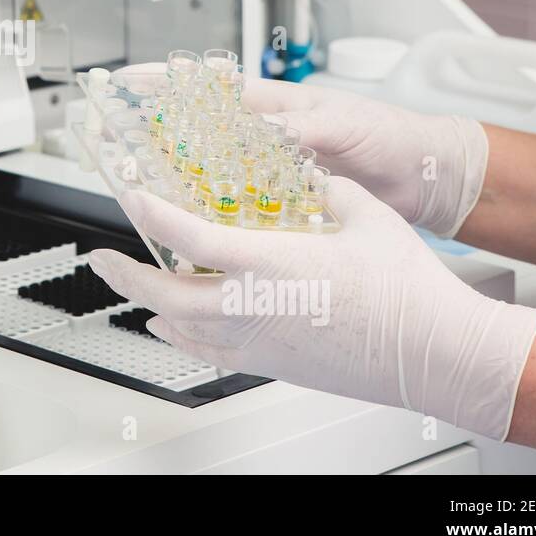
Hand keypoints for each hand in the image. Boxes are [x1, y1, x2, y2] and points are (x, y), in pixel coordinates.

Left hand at [88, 179, 535, 440]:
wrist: (434, 352)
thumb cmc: (405, 290)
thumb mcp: (364, 215)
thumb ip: (327, 189)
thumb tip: (311, 174)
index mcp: (270, 263)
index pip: (190, 237)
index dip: (152, 214)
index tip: (129, 196)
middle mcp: (253, 307)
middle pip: (166, 292)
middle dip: (126, 274)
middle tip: (101, 258)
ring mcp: (260, 340)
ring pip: (181, 328)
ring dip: (148, 304)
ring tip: (129, 287)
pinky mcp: (272, 362)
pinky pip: (209, 355)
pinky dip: (179, 340)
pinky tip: (169, 331)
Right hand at [114, 63, 487, 237]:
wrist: (425, 176)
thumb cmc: (389, 136)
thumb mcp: (342, 126)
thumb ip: (301, 129)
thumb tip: (265, 132)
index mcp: (272, 107)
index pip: (206, 87)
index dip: (163, 82)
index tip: (123, 81)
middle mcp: (262, 137)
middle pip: (192, 131)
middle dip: (150, 132)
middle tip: (115, 141)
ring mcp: (267, 170)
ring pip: (206, 172)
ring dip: (173, 178)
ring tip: (140, 186)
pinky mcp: (279, 202)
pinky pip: (233, 207)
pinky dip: (210, 214)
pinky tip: (191, 227)